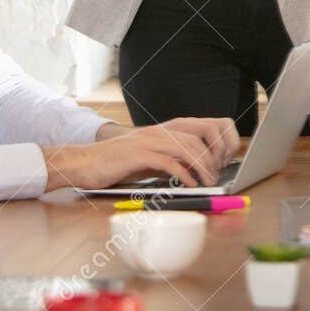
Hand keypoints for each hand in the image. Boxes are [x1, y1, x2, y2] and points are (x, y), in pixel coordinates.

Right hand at [45, 115, 239, 191]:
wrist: (85, 162)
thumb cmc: (118, 163)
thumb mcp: (150, 158)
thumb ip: (172, 160)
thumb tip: (196, 171)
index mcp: (165, 129)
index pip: (204, 125)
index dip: (220, 141)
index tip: (225, 161)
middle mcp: (160, 130)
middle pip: (200, 135)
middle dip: (215, 156)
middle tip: (218, 175)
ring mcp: (149, 140)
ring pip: (188, 147)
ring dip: (203, 167)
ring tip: (208, 183)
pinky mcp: (139, 154)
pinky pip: (169, 162)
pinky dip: (184, 174)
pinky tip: (189, 185)